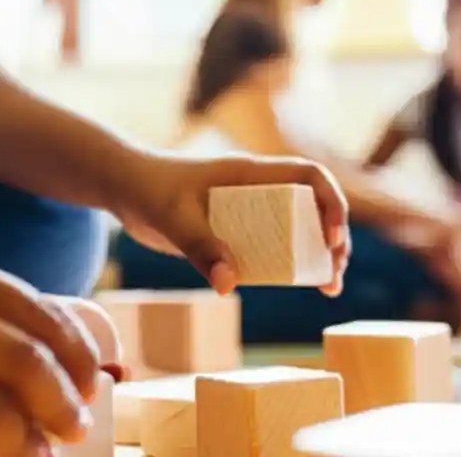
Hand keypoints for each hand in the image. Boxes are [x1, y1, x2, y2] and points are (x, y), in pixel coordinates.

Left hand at [114, 153, 349, 296]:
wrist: (126, 188)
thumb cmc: (149, 190)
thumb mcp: (173, 219)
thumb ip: (200, 249)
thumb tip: (230, 286)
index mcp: (250, 173)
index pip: (309, 176)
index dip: (330, 203)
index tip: (330, 238)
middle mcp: (257, 188)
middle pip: (313, 206)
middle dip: (333, 237)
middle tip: (334, 273)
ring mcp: (250, 209)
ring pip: (299, 228)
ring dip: (318, 254)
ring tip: (328, 286)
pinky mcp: (236, 230)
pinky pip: (275, 245)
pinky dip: (292, 264)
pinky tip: (301, 285)